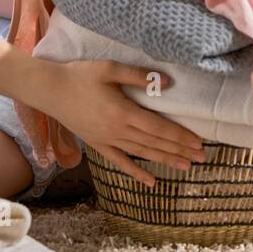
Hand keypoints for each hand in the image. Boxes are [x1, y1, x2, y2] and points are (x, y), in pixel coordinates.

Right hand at [38, 60, 206, 186]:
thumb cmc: (80, 75)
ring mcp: (107, 140)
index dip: (180, 136)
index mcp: (123, 111)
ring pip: (142, 154)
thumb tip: (167, 82)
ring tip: (185, 167)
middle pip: (155, 143)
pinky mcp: (98, 145)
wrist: (50, 90)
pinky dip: (136, 173)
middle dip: (180, 151)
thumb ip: (138, 75)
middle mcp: (118, 130)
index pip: (159, 127)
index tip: (198, 142)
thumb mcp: (110, 68)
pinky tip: (151, 182)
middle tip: (202, 158)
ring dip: (165, 161)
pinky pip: (120, 162)